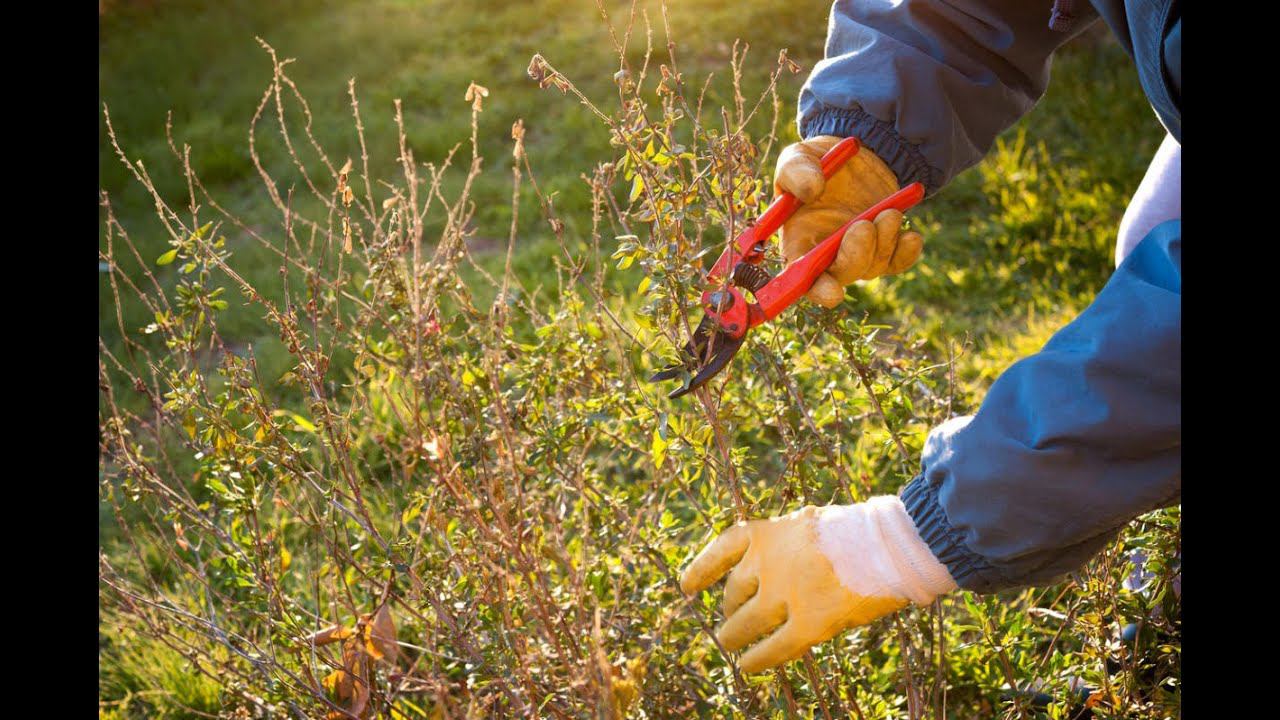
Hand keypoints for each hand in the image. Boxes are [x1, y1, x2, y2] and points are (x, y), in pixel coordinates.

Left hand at [678, 498, 954, 673]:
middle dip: (729, 609)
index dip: (702, 570)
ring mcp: (787, 595)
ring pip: (745, 624)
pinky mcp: (810, 623)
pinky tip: (749, 667)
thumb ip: (783, 547)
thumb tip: (761, 575)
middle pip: (733, 593)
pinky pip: (774, 648)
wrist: (891, 544)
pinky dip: (758, 659)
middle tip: (731, 621)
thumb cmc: (857, 533)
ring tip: (731, 645)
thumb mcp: (808, 525)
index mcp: (768, 534)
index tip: (687, 586)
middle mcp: (769, 564)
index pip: (722, 551)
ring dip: (734, 636)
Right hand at [775, 136, 924, 307]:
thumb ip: (797, 173)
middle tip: (865, 225)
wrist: (853, 153)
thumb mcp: (798, 158)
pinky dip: (906, 253)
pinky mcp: (884, 245)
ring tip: (891, 212)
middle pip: (843, 274)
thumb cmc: (815, 162)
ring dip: (884, 243)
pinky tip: (911, 235)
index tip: (833, 293)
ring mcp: (858, 252)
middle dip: (856, 256)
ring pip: (873, 266)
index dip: (817, 290)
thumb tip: (811, 190)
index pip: (803, 277)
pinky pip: (898, 262)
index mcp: (799, 241)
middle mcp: (827, 255)